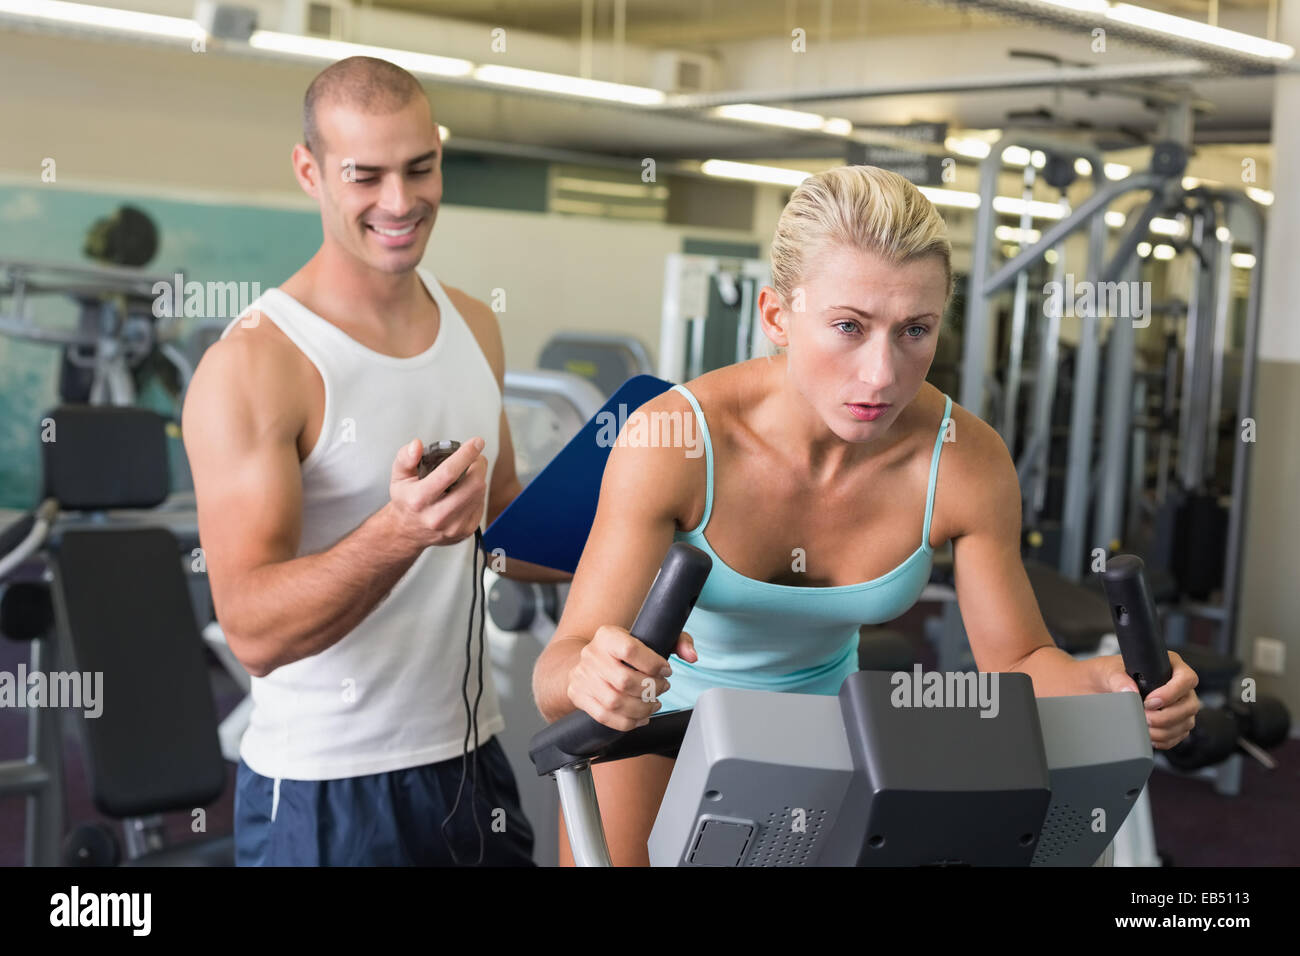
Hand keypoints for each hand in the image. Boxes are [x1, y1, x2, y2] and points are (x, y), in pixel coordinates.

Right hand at [387, 436, 488, 550]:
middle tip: (475, 456)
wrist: (407, 531)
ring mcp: (453, 527)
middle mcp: (437, 516)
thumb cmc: (406, 500)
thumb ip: (406, 457)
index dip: (466, 454)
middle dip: (479, 465)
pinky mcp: (465, 531)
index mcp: (419, 500)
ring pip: (479, 494)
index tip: (476, 442)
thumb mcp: (398, 476)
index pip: (449, 473)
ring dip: (479, 477)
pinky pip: (480, 505)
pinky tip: (467, 489)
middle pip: (472, 485)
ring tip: (470, 470)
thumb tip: (417, 445)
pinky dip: (478, 492)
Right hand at [567, 627, 696, 731]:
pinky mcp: (578, 695)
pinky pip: (604, 716)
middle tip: (662, 689)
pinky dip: (627, 722)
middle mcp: (591, 655)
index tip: (666, 671)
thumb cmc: (625, 650)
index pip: (630, 650)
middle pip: (624, 681)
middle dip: (650, 690)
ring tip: (654, 704)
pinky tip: (640, 717)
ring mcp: (582, 677)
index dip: (654, 664)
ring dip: (641, 708)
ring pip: (614, 702)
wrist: (587, 660)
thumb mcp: (650, 637)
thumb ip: (677, 641)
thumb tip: (691, 656)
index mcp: (607, 635)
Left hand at [1095, 651, 1200, 749]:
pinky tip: (1147, 735)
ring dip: (1164, 730)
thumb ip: (1118, 678)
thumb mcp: (1108, 671)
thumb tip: (1131, 692)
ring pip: (1186, 723)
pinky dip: (1164, 739)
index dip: (1171, 693)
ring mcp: (1179, 706)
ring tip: (1142, 726)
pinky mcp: (1174, 724)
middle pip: (1190, 705)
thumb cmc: (1107, 674)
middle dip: (1166, 716)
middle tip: (1144, 717)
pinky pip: (1178, 736)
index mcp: (1169, 666)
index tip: (1149, 701)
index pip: (1186, 678)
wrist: (1097, 690)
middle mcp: (1179, 686)